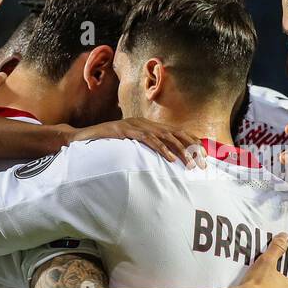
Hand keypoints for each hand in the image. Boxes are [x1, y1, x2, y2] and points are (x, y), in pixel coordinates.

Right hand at [70, 118, 201, 165]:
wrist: (82, 138)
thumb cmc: (106, 146)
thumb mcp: (130, 148)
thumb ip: (144, 151)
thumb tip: (162, 163)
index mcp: (147, 126)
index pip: (175, 132)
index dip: (192, 142)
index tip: (205, 155)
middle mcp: (144, 123)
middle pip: (174, 134)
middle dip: (191, 148)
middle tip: (203, 163)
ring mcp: (134, 125)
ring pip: (164, 137)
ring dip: (179, 151)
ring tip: (191, 163)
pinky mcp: (125, 130)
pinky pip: (147, 140)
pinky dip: (161, 149)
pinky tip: (170, 159)